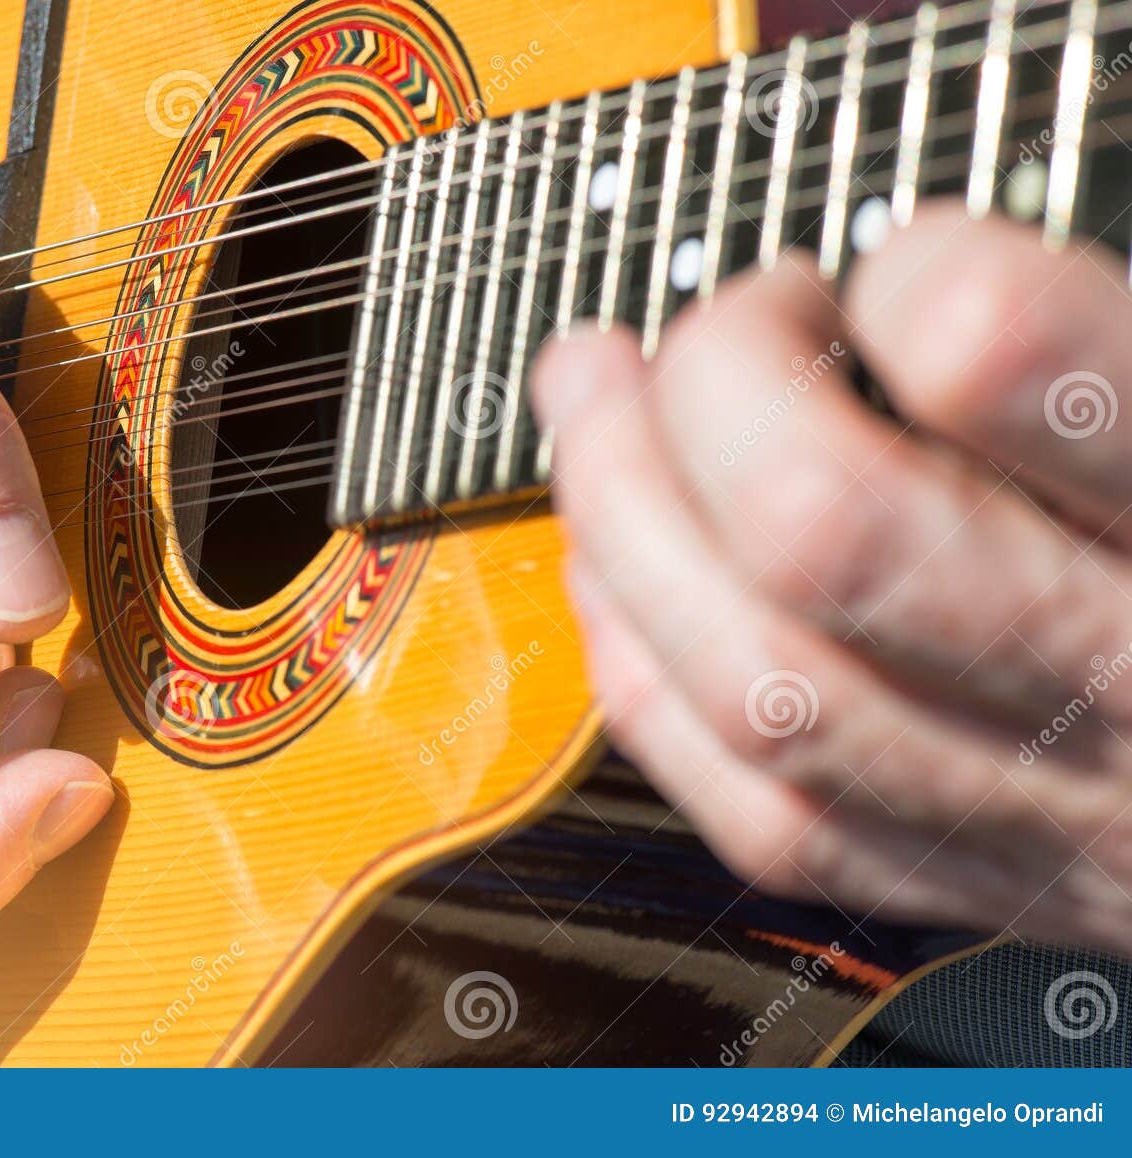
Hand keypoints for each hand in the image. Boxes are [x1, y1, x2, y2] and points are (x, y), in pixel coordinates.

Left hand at [535, 202, 1131, 954]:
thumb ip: (1095, 359)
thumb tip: (909, 278)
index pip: (1024, 380)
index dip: (920, 289)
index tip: (894, 256)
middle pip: (830, 538)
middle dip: (703, 395)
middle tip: (673, 325)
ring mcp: (1043, 808)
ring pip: (760, 688)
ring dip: (621, 522)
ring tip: (588, 405)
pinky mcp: (966, 879)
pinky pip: (757, 809)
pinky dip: (643, 673)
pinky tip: (618, 569)